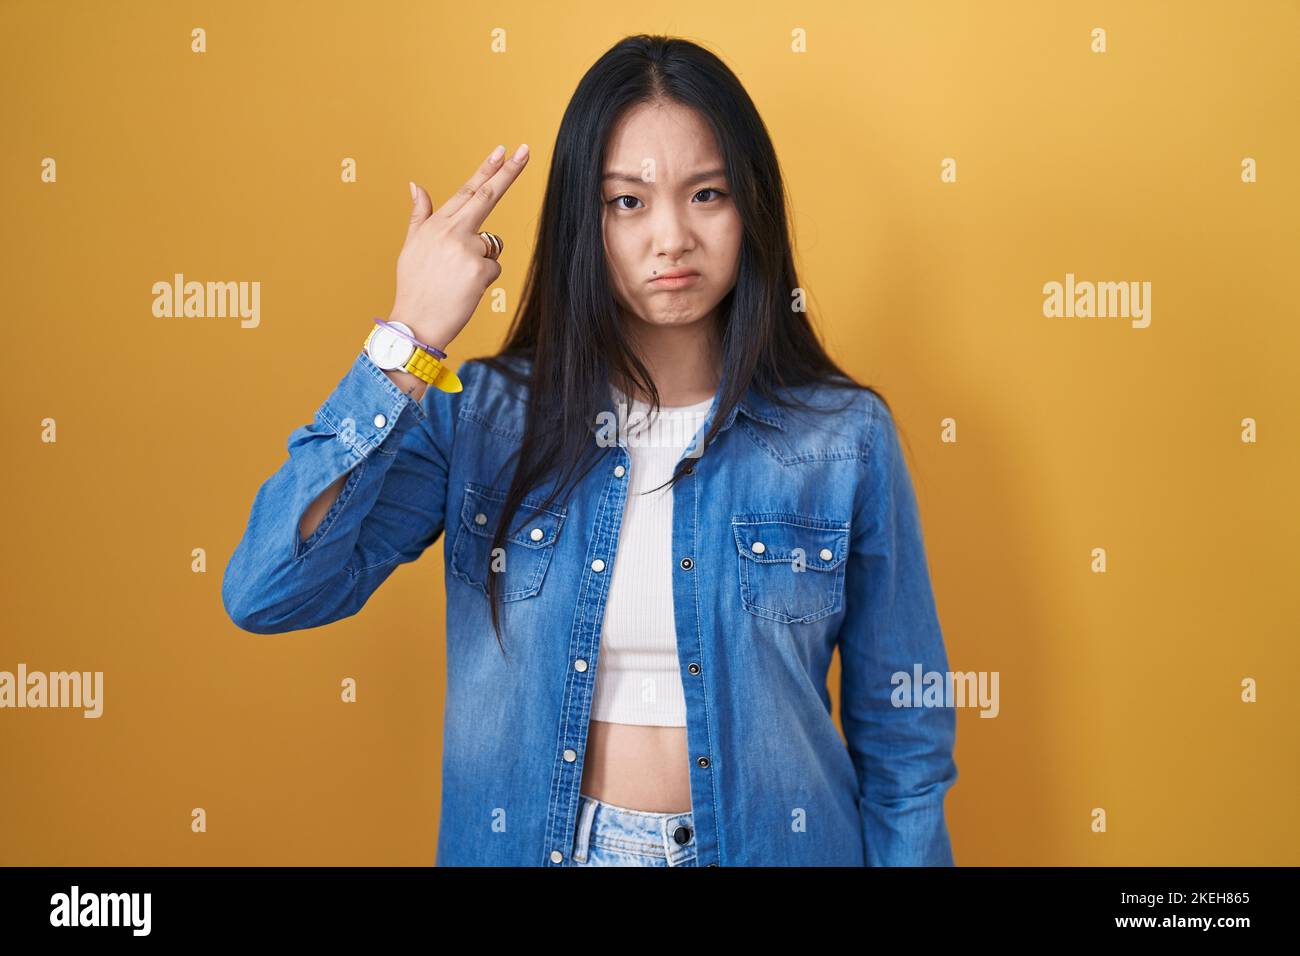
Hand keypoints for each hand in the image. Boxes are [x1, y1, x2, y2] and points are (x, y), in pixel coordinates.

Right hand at [388, 143, 530, 349]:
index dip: (486, 169)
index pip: (466, 191)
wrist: (414, 323)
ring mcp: (466, 249)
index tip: (502, 150)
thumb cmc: (414, 287)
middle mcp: (451, 231)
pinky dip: (483, 279)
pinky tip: (464, 290)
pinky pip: (494, 268)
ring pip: (492, 245)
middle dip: (508, 172)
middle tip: (524, 150)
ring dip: (481, 260)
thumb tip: (416, 184)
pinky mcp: (479, 269)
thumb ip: (420, 214)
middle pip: (487, 196)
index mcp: (436, 224)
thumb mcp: (411, 246)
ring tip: (456, 279)